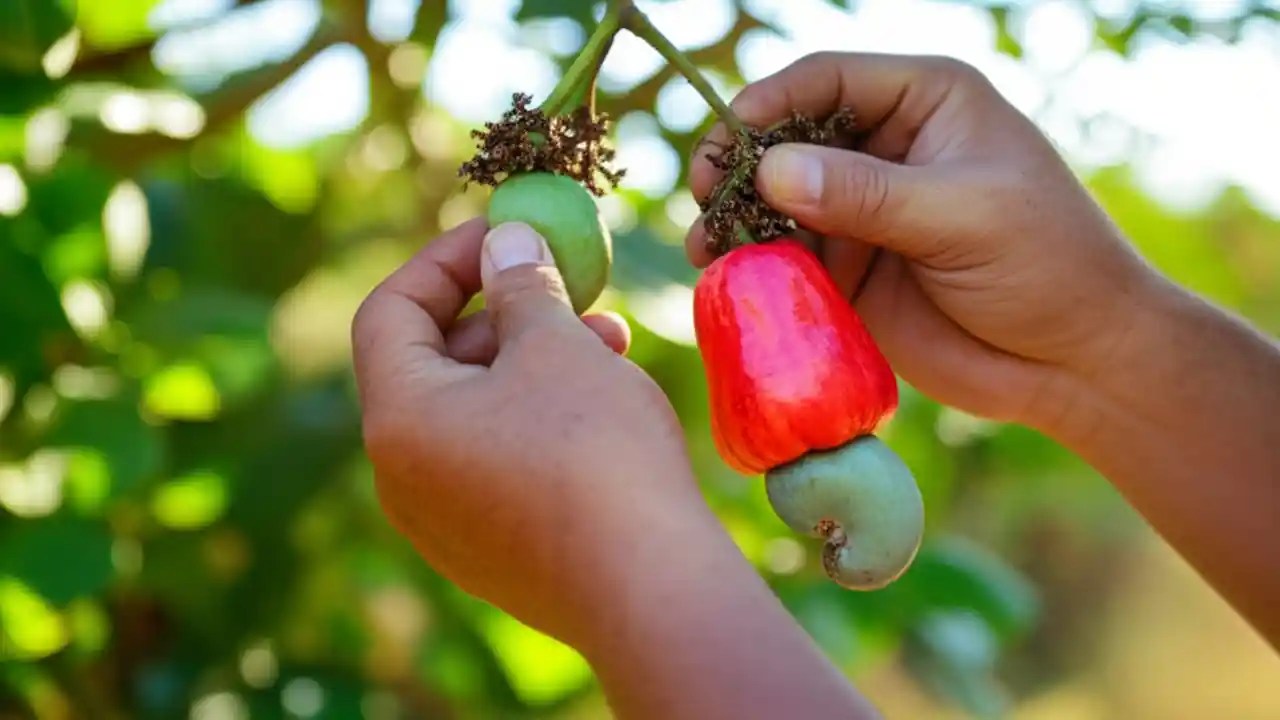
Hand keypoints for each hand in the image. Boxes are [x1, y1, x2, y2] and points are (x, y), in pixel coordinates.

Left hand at [350, 218, 712, 646]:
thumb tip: (505, 240)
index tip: (505, 232)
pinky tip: (603, 405)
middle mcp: (403, 477)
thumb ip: (520, 285)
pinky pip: (497, 462)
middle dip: (503, 313)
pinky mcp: (490, 553)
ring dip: (531, 364)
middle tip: (570, 286)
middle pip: (433, 363)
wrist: (650, 592)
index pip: (389, 312)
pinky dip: (537, 419)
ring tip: (610, 342)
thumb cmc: (596, 452)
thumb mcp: (557, 347)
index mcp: (398, 420)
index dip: (444, 259)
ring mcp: (445, 524)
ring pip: (474, 414)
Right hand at [687, 52, 1158, 435]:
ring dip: (738, 220)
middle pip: (788, 137)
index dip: (769, 104)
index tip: (727, 142)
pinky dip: (755, 266)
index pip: (826, 81)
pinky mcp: (849, 270)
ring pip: (777, 201)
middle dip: (740, 163)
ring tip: (707, 248)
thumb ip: (867, 194)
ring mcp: (863, 211)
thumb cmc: (1047, 265)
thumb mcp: (963, 216)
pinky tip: (728, 279)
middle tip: (705, 196)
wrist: (1074, 362)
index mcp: (925, 102)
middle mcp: (885, 148)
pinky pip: (787, 257)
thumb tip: (771, 171)